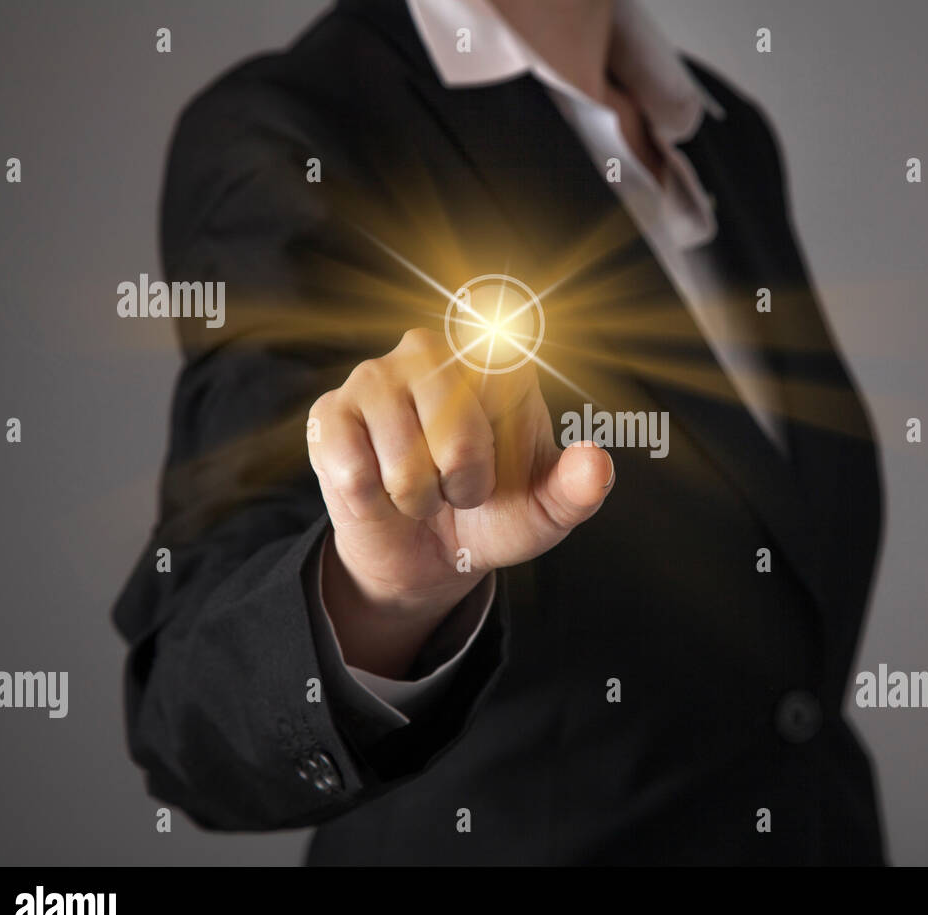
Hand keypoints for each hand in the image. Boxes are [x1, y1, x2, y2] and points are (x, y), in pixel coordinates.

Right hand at [307, 328, 613, 677]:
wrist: (429, 551)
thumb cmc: (494, 512)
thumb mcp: (545, 511)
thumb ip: (577, 489)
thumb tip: (596, 463)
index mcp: (495, 360)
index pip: (507, 373)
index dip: (504, 443)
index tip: (500, 457)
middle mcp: (433, 350)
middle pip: (460, 436)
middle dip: (464, 485)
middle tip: (459, 485)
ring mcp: (377, 375)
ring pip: (406, 465)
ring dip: (418, 500)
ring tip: (422, 489)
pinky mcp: (331, 411)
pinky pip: (355, 473)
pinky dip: (375, 503)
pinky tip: (380, 491)